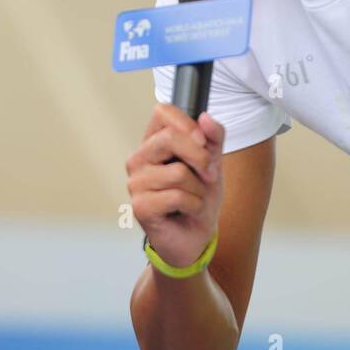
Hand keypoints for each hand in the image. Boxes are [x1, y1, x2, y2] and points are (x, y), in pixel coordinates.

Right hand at [126, 104, 224, 269]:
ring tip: (195, 199)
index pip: (163, 112)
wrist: (195, 237)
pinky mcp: (140, 206)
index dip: (188, 123)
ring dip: (199, 189)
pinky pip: (177, 197)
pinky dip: (194, 206)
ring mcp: (136, 182)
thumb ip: (213, 138)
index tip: (204, 142)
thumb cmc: (199, 197)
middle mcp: (139, 159)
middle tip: (210, 175)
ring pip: (179, 172)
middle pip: (170, 138)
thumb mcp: (213, 163)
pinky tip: (189, 212)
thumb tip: (205, 117)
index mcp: (153, 142)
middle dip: (201, 157)